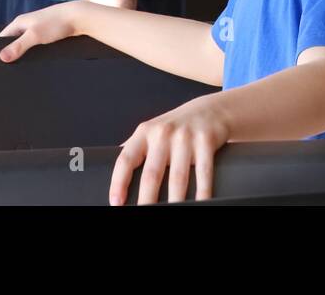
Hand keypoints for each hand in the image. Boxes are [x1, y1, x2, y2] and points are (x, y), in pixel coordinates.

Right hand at [0, 1, 82, 61]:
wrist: (79, 17)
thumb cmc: (57, 23)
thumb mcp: (34, 36)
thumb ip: (18, 46)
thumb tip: (2, 57)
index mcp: (19, 22)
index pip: (1, 37)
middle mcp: (26, 24)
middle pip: (12, 42)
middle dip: (11, 53)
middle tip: (11, 67)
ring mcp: (37, 29)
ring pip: (25, 44)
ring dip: (24, 54)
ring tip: (23, 65)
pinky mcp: (47, 34)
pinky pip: (35, 45)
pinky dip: (34, 52)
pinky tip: (37, 59)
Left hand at [109, 95, 229, 204]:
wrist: (211, 109)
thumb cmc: (177, 126)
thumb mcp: (152, 131)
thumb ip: (135, 149)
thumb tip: (112, 173)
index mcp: (144, 133)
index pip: (126, 160)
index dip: (118, 182)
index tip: (116, 202)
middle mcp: (163, 134)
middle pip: (151, 174)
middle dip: (146, 200)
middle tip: (142, 214)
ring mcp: (185, 138)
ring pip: (177, 178)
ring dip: (173, 201)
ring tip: (170, 213)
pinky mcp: (205, 142)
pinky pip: (203, 173)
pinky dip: (202, 193)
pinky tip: (199, 204)